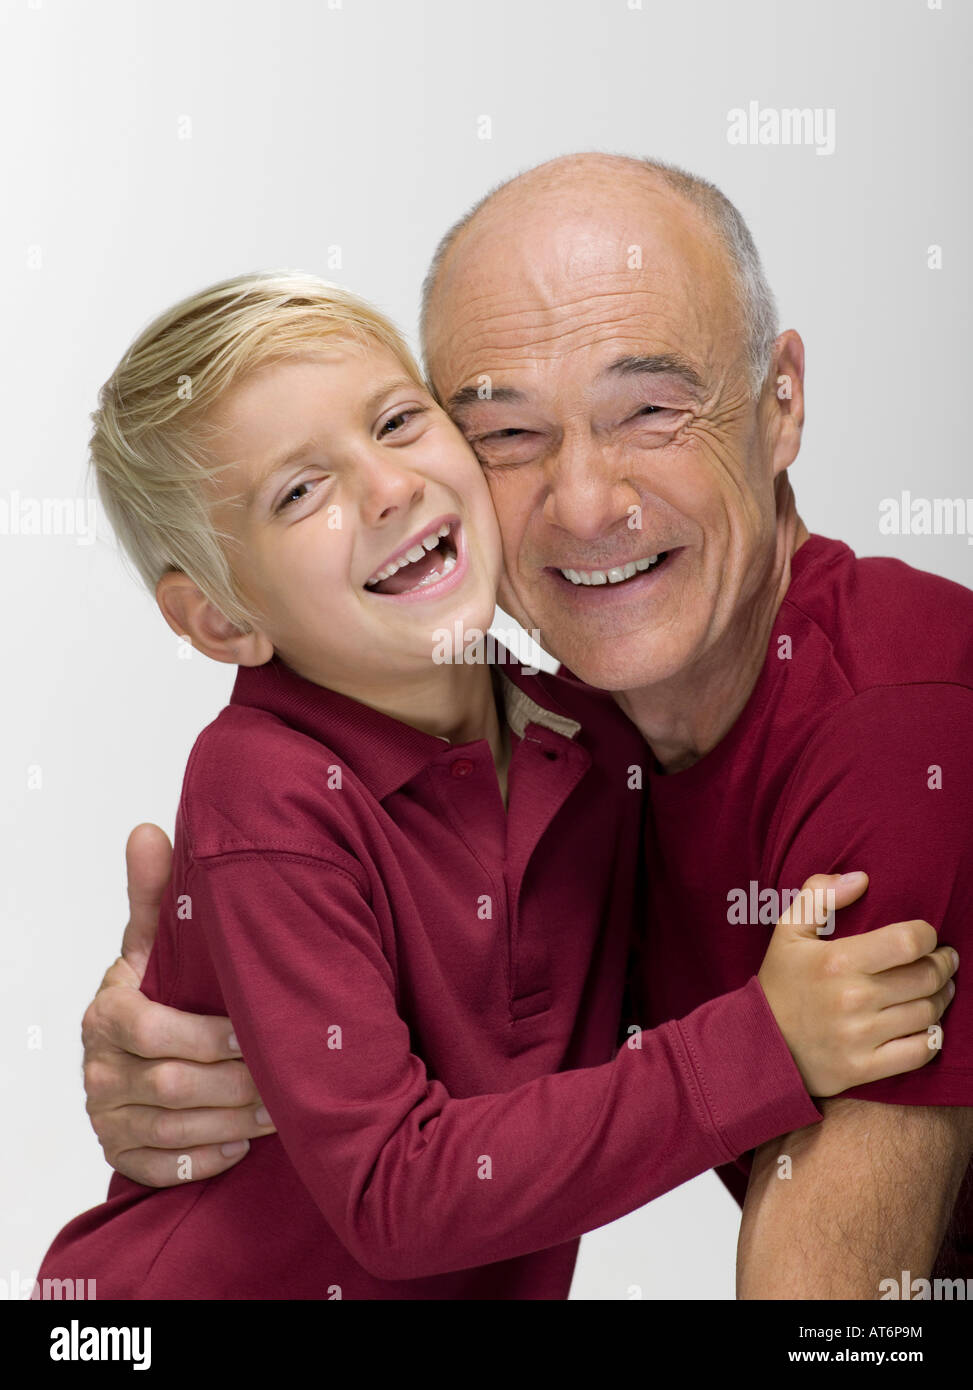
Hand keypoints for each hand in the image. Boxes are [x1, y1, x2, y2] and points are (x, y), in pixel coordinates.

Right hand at [82, 823, 276, 1186]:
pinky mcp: (122, 1156)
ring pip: (179, 1130)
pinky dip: (210, 1160)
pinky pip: (167, 1170)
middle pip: (174, 1086)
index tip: (255, 1030)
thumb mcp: (153, 944)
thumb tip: (146, 830)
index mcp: (107, 1014)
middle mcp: (99, 1070)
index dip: (208, 1036)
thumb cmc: (156, 989)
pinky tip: (244, 1144)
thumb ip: (153, 895)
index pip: (152, 1032)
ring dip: (237, 1122)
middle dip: (238, 1082)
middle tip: (288, 1075)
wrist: (134, 1052)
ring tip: (283, 1109)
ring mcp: (107, 1117)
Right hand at [757, 872, 957, 1096]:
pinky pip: (920, 1052)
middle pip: (926, 977)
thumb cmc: (780, 982)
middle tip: (944, 960)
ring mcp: (859, 1037)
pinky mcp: (863, 1068)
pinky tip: (928, 1024)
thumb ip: (819, 896)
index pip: (908, 942)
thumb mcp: (787, 931)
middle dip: (943, 965)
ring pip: (927, 1013)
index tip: (929, 937)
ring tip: (940, 989)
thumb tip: (861, 878)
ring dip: (941, 998)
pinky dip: (933, 1037)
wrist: (756, 1043)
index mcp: (836, 961)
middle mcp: (852, 999)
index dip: (928, 936)